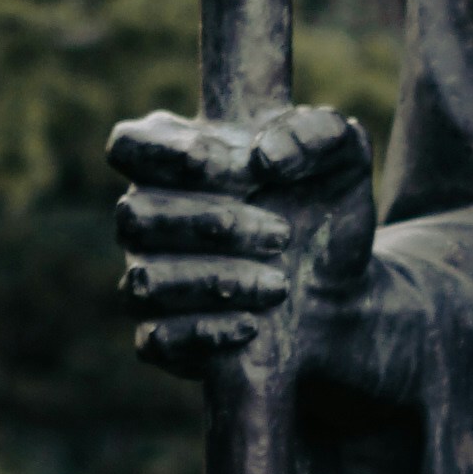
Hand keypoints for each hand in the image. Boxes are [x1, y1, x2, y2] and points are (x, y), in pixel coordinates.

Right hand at [110, 105, 376, 373]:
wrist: (343, 293)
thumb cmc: (325, 212)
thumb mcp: (343, 159)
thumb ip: (318, 133)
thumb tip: (268, 154)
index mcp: (177, 158)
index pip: (129, 145)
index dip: (169, 154)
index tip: (241, 167)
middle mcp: (150, 216)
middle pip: (135, 213)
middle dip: (212, 223)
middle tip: (284, 235)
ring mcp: (150, 277)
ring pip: (144, 280)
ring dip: (217, 281)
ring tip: (280, 286)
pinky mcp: (164, 337)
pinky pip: (157, 340)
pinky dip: (206, 332)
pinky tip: (252, 325)